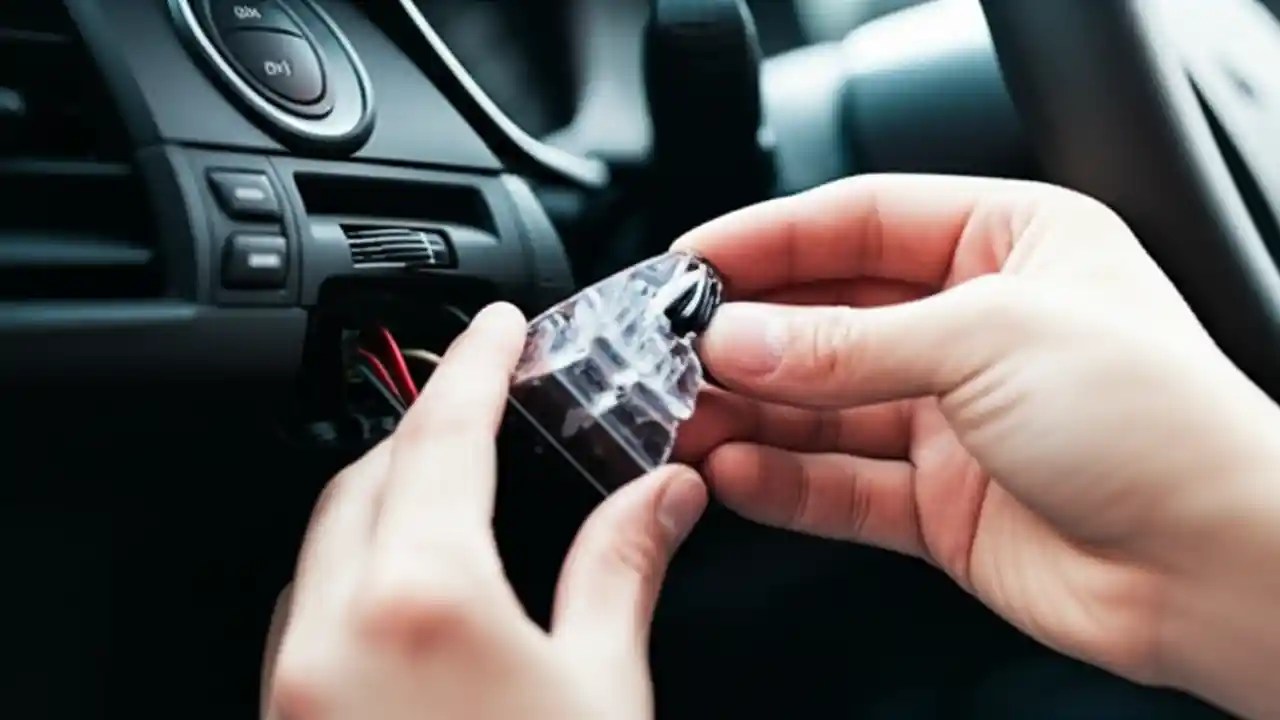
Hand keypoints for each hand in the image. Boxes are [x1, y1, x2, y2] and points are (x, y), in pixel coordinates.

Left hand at [263, 303, 707, 719]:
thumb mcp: (604, 692)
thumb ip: (621, 573)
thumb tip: (661, 497)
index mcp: (422, 604)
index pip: (444, 439)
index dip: (476, 368)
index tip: (497, 329)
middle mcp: (330, 639)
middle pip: (363, 480)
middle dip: (425, 432)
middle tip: (489, 413)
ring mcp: (290, 689)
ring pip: (320, 549)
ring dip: (381, 506)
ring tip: (456, 503)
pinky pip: (303, 619)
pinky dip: (351, 580)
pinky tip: (409, 601)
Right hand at [673, 175, 1279, 716]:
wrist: (1221, 572)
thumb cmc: (1160, 425)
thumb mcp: (989, 341)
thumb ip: (848, 346)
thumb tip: (739, 339)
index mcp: (1009, 245)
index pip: (860, 222)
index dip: (769, 237)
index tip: (693, 262)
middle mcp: (976, 326)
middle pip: (829, 316)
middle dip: (748, 334)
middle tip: (671, 351)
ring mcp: (953, 418)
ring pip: (822, 405)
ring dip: (749, 411)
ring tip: (681, 417)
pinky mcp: (938, 501)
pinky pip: (838, 482)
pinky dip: (781, 479)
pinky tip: (733, 471)